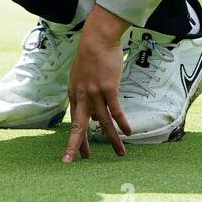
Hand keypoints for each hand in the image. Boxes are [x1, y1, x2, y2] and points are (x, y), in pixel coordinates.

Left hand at [61, 4, 132, 162]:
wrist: (97, 39)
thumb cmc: (91, 57)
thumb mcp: (81, 78)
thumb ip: (86, 98)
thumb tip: (94, 118)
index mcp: (74, 95)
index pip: (74, 123)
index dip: (76, 140)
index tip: (76, 156)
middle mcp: (82, 96)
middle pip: (79, 126)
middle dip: (77, 146)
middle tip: (73, 162)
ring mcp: (95, 93)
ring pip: (103, 122)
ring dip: (112, 139)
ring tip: (120, 154)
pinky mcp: (108, 88)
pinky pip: (116, 110)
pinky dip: (122, 122)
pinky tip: (128, 132)